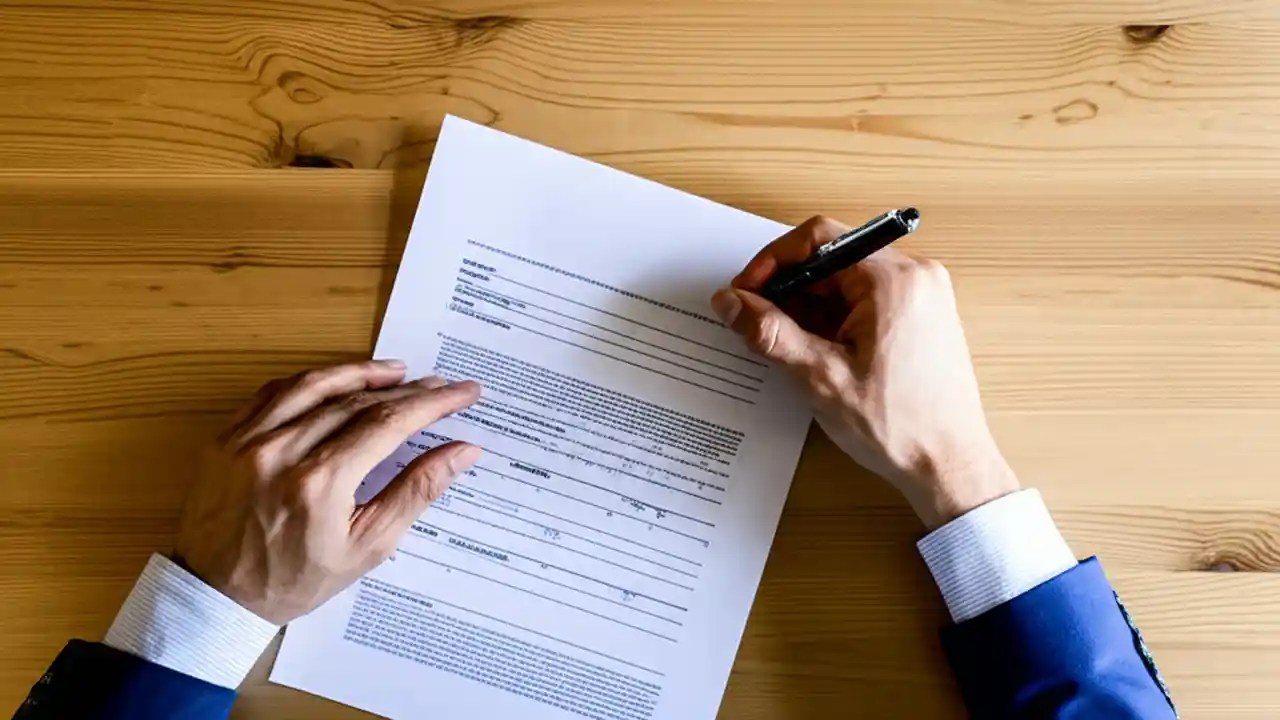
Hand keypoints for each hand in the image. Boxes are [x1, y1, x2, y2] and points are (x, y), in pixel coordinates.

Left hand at [175, 360, 481, 623]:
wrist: (215, 597)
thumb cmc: (295, 579)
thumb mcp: (367, 547)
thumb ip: (416, 492)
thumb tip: (461, 451)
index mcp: (321, 483)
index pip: (389, 423)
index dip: (431, 403)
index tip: (462, 392)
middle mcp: (282, 451)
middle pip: (357, 401)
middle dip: (406, 389)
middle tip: (439, 384)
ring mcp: (248, 440)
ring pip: (314, 384)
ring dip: (360, 372)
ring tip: (396, 371)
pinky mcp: (226, 437)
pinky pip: (274, 392)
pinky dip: (312, 381)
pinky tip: (336, 381)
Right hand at [711, 216, 1017, 529]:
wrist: (949, 466)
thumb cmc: (899, 427)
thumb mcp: (819, 378)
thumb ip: (769, 333)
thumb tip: (730, 302)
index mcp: (893, 281)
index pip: (818, 239)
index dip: (771, 262)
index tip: (745, 292)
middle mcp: (915, 276)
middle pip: (832, 257)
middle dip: (788, 288)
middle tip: (757, 324)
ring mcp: (923, 295)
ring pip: (847, 280)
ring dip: (810, 306)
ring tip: (788, 348)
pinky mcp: (922, 316)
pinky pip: (867, 299)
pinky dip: (835, 317)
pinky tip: (817, 352)